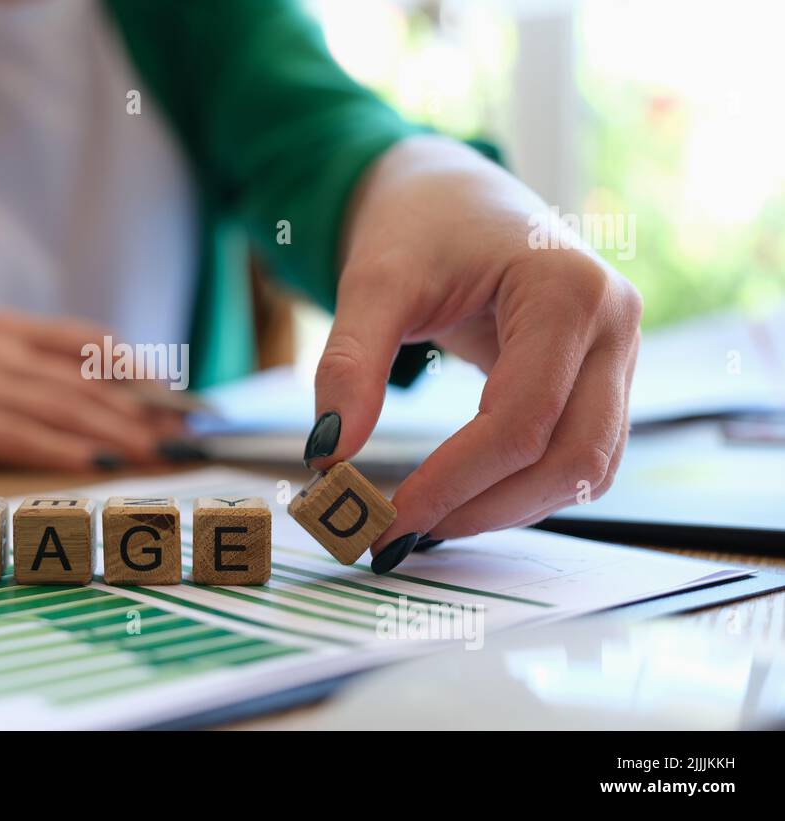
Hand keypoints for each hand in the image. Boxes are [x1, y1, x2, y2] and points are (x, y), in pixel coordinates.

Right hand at [0, 311, 182, 470]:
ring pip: (56, 405)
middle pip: (81, 378)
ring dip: (112, 435)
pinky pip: (17, 433)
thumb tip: (165, 420)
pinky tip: (98, 466)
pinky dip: (62, 450)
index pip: (92, 342)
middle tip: (181, 445)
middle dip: (139, 415)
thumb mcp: (19, 401)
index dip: (145, 376)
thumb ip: (76, 398)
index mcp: (9, 330)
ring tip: (153, 459)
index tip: (189, 409)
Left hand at [307, 136, 641, 566]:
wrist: (452, 194)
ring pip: (584, 470)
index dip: (455, 482)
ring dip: (506, 509)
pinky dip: (520, 490)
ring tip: (422, 524)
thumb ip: (350, 364)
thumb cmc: (418, 224)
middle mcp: (614, 326)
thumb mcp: (374, 281)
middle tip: (399, 536)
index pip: (523, 418)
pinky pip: (576, 457)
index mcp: (569, 290)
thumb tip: (328, 459)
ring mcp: (617, 356)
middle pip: (571, 457)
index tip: (386, 519)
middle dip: (484, 508)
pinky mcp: (601, 380)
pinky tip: (458, 500)